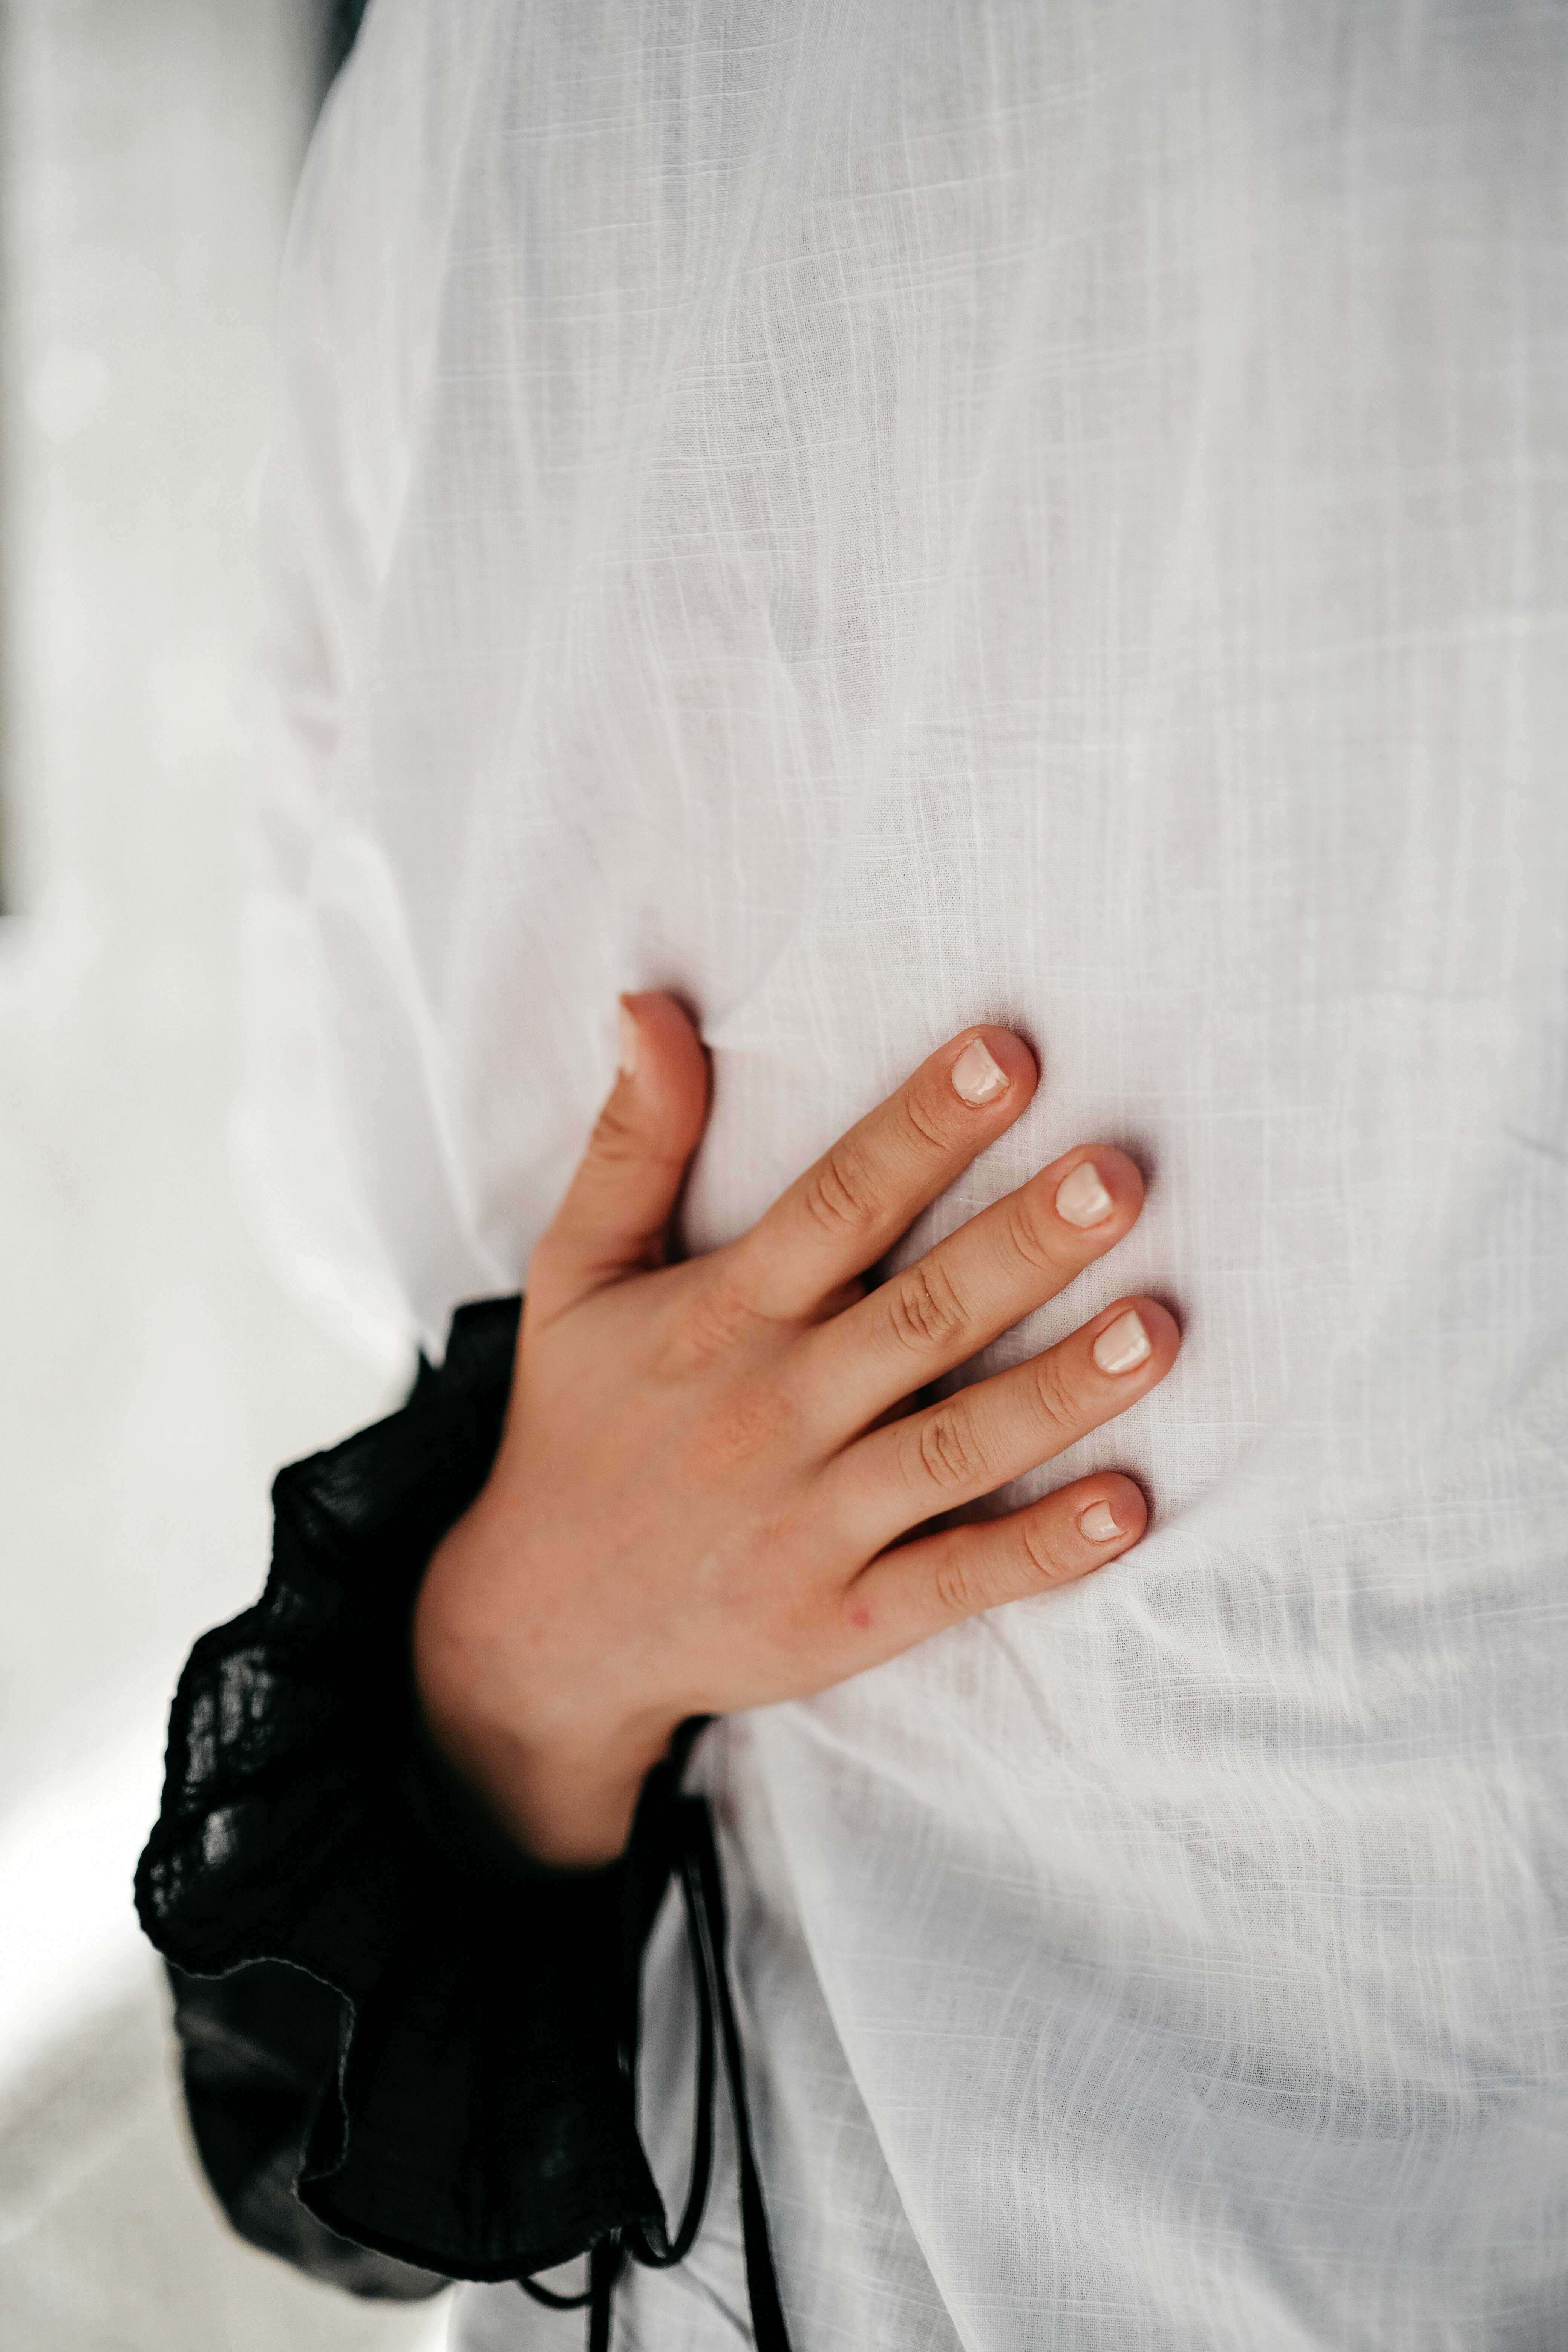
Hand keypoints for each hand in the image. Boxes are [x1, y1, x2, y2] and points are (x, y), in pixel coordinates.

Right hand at [414, 996, 1178, 1864]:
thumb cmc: (578, 1426)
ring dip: (1060, 1390)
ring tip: (1159, 1329)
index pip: (838, 1203)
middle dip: (1022, 1244)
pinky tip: (1129, 1506)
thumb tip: (649, 1004)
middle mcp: (775, 1411)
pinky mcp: (846, 1619)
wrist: (543, 1633)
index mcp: (722, 1317)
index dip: (922, 1128)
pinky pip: (957, 1579)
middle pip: (918, 1316)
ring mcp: (813, 1521)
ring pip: (956, 1447)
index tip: (1008, 1055)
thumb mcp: (572, 1276)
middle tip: (1119, 1177)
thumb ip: (629, 1143)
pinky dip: (1042, 1550)